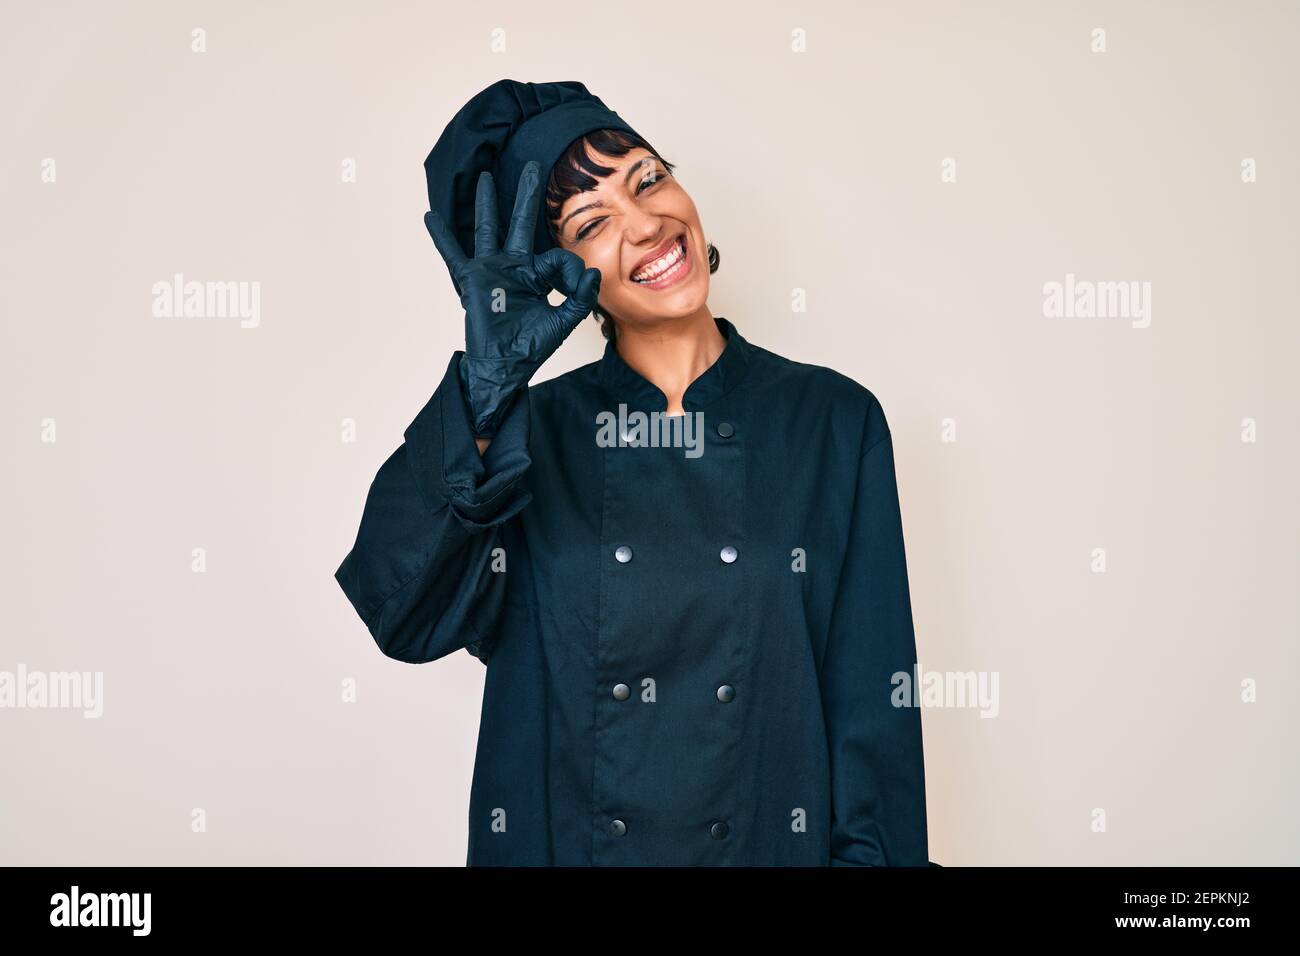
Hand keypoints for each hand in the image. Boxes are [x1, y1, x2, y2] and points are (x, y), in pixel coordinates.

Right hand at [424, 159, 600, 437]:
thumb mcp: (563, 321)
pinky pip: (453, 254)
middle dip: (526, 195)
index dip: (569, 270)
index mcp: (536, 276)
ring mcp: (490, 270)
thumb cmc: (530, 348)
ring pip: (488, 228)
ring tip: (485, 176)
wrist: (505, 366)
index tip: (574, 285)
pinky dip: (442, 236)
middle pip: (520, 223)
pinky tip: (431, 216)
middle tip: (533, 166)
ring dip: (487, 202)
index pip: (556, 257)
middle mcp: (513, 268)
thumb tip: (593, 274)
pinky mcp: (472, 279)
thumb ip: (580, 298)